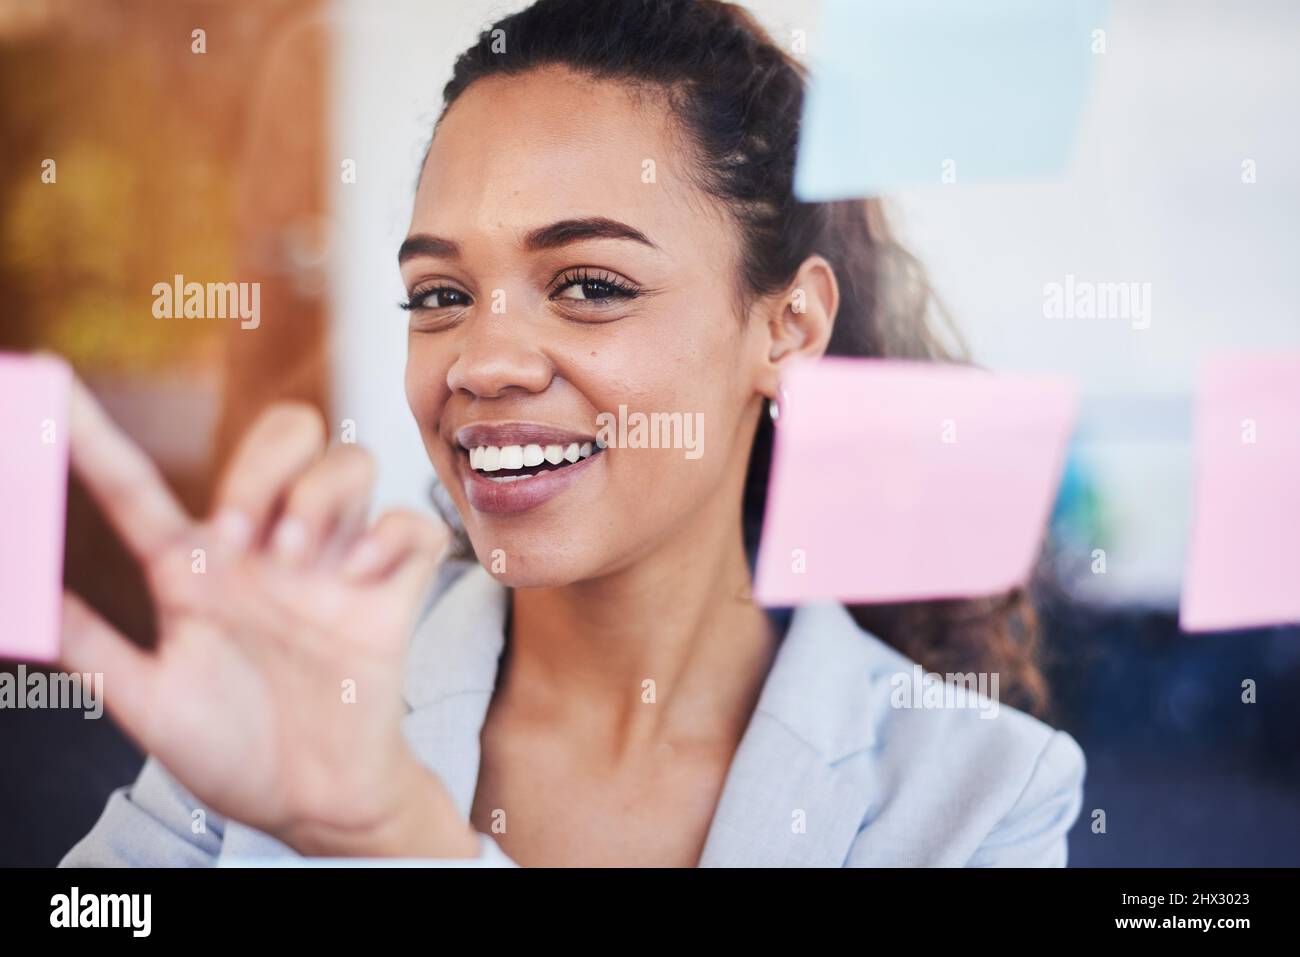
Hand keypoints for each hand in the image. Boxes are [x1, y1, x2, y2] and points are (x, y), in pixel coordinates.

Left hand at [59, 376, 478, 857]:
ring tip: (301, 559)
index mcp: (199, 569)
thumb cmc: (231, 748)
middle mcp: (268, 549)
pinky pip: (414, 525)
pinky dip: (391, 537)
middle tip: (243, 531)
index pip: (142, 487)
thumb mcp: (149, 702)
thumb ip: (92, 647)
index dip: (95, 440)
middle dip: (263, 460)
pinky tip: (361, 580)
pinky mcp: (391, 590)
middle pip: (285, 434)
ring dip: (321, 495)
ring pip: (351, 461)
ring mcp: (333, 565)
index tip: (53, 390)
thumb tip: (22, 604)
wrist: (313, 800)